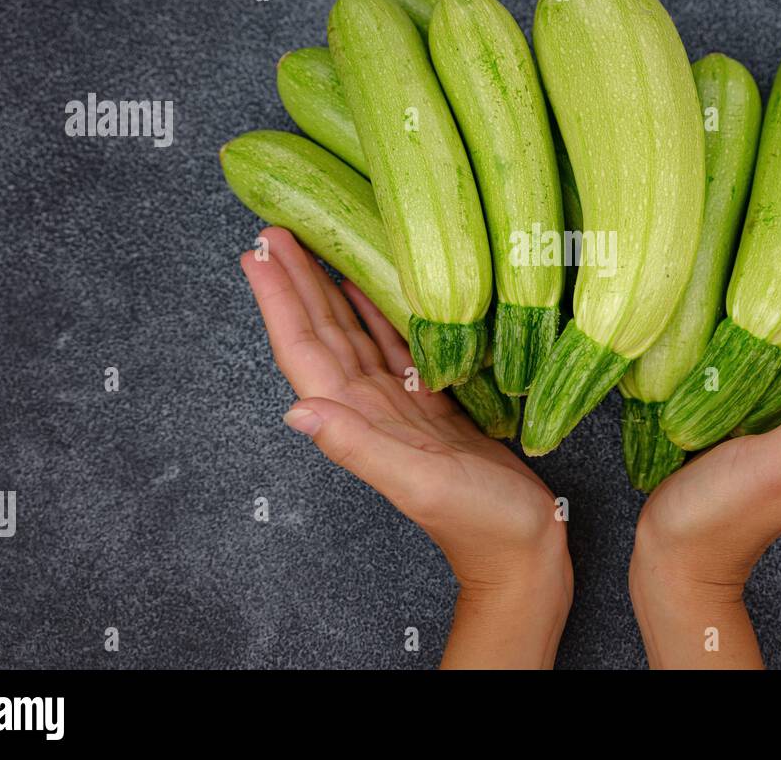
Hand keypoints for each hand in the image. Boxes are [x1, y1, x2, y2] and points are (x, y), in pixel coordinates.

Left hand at [242, 228, 571, 668]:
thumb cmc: (478, 522)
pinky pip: (393, 347)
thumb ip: (359, 447)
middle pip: (321, 334)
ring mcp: (398, 405)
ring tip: (309, 247)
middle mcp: (368, 407)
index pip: (306, 351)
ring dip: (326, 293)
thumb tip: (296, 411)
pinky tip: (366, 289)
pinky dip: (374, 315)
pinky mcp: (431, 404)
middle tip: (273, 230)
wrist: (522, 549)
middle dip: (295, 283)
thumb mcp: (420, 482)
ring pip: (352, 336)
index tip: (258, 253)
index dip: (280, 302)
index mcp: (357, 420)